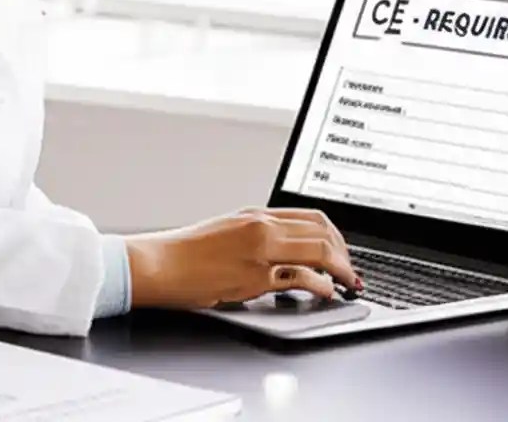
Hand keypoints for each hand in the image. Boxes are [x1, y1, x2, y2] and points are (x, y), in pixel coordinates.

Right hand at [123, 207, 361, 308]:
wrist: (159, 264)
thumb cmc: (185, 253)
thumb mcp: (225, 232)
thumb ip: (255, 237)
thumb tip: (282, 251)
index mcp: (255, 214)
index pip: (311, 216)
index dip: (335, 236)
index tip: (340, 252)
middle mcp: (261, 227)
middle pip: (322, 230)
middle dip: (344, 252)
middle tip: (348, 270)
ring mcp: (259, 250)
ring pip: (319, 250)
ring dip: (340, 269)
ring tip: (345, 283)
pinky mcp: (254, 277)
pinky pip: (301, 278)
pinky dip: (321, 286)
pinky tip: (325, 293)